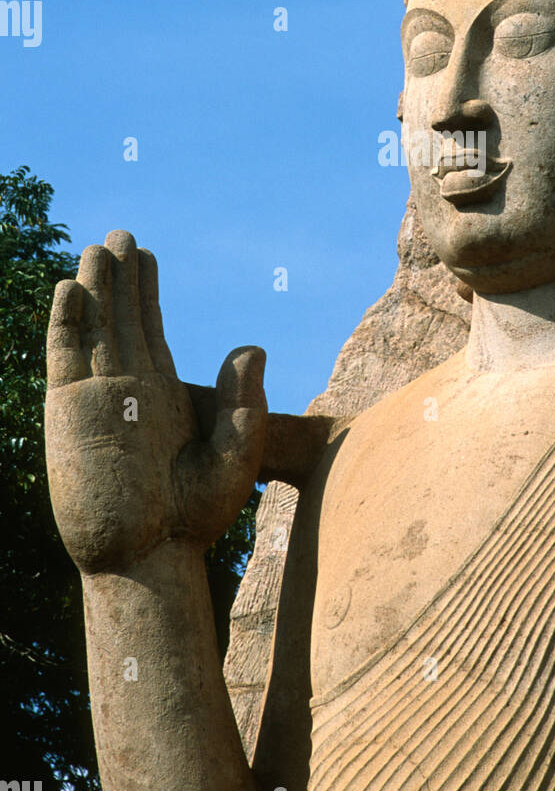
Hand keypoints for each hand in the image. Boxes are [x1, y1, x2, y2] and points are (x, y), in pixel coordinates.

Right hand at [45, 230, 266, 574]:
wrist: (149, 555)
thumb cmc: (194, 516)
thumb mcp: (235, 449)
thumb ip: (244, 398)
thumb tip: (254, 345)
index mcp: (161, 392)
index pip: (150, 327)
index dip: (146, 290)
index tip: (145, 254)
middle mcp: (126, 387)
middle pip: (119, 318)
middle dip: (119, 277)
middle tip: (120, 235)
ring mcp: (94, 397)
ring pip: (91, 328)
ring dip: (93, 288)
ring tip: (97, 248)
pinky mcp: (68, 412)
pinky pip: (64, 357)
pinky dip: (66, 322)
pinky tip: (70, 288)